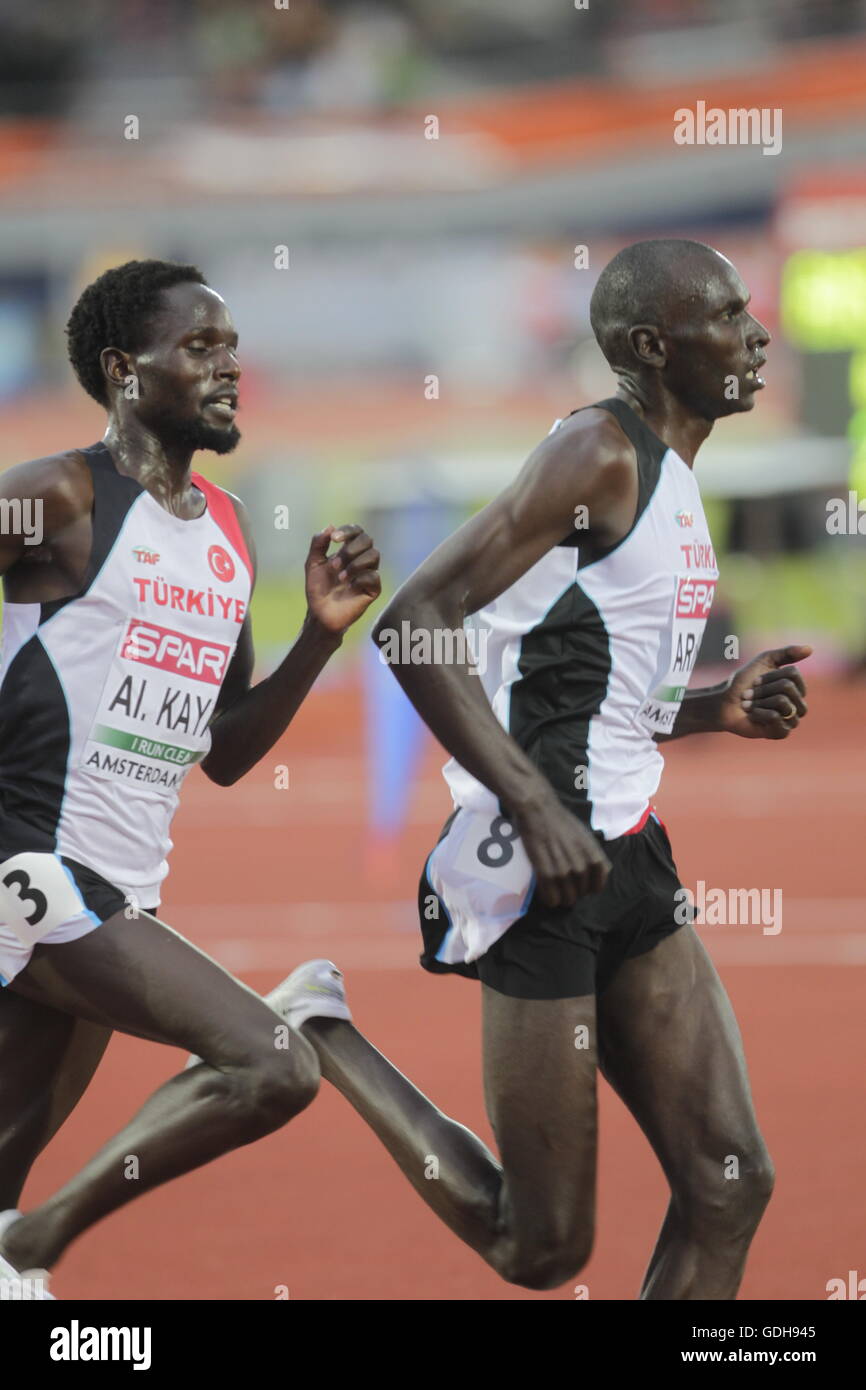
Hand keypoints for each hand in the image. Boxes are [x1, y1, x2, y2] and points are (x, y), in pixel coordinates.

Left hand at [305, 524, 380, 635]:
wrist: (321, 613)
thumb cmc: (318, 588)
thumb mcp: (313, 563)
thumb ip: (318, 544)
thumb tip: (330, 526)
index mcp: (348, 550)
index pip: (356, 531)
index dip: (347, 531)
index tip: (334, 539)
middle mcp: (361, 559)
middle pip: (367, 540)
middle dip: (350, 549)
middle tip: (334, 565)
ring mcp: (368, 573)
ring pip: (374, 555)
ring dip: (355, 564)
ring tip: (340, 577)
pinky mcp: (373, 589)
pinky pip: (374, 576)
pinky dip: (360, 579)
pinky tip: (349, 587)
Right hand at [512, 789, 610, 906]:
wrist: (539, 810)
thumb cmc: (562, 821)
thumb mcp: (587, 837)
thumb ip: (593, 856)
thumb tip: (599, 872)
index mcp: (594, 857)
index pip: (598, 887)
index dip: (588, 888)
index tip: (579, 884)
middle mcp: (582, 867)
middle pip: (580, 895)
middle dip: (572, 891)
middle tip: (562, 883)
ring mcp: (564, 871)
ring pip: (566, 900)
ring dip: (560, 898)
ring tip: (553, 888)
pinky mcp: (546, 873)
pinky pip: (551, 898)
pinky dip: (548, 899)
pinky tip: (545, 891)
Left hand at [720, 644, 811, 739]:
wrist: (724, 704)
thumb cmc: (744, 683)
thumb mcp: (764, 661)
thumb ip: (787, 653)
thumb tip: (810, 648)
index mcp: (797, 688)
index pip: (792, 674)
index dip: (770, 675)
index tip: (755, 681)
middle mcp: (798, 704)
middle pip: (787, 687)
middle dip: (763, 689)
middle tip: (750, 695)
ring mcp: (791, 720)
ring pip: (782, 702)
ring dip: (759, 701)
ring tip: (750, 706)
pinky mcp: (781, 733)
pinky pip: (775, 718)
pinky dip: (759, 713)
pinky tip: (752, 716)